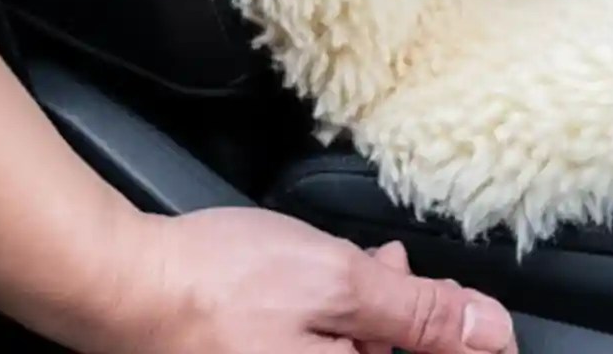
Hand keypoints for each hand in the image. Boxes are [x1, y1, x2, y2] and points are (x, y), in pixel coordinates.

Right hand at [122, 208, 515, 353]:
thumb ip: (421, 314)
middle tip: (403, 274)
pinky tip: (339, 282)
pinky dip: (344, 320)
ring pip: (364, 351)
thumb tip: (491, 333)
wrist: (121, 284)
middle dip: (418, 323)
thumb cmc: (218, 286)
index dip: (459, 342)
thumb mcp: (339, 283)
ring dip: (382, 313)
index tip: (470, 318)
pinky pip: (325, 352)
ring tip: (374, 268)